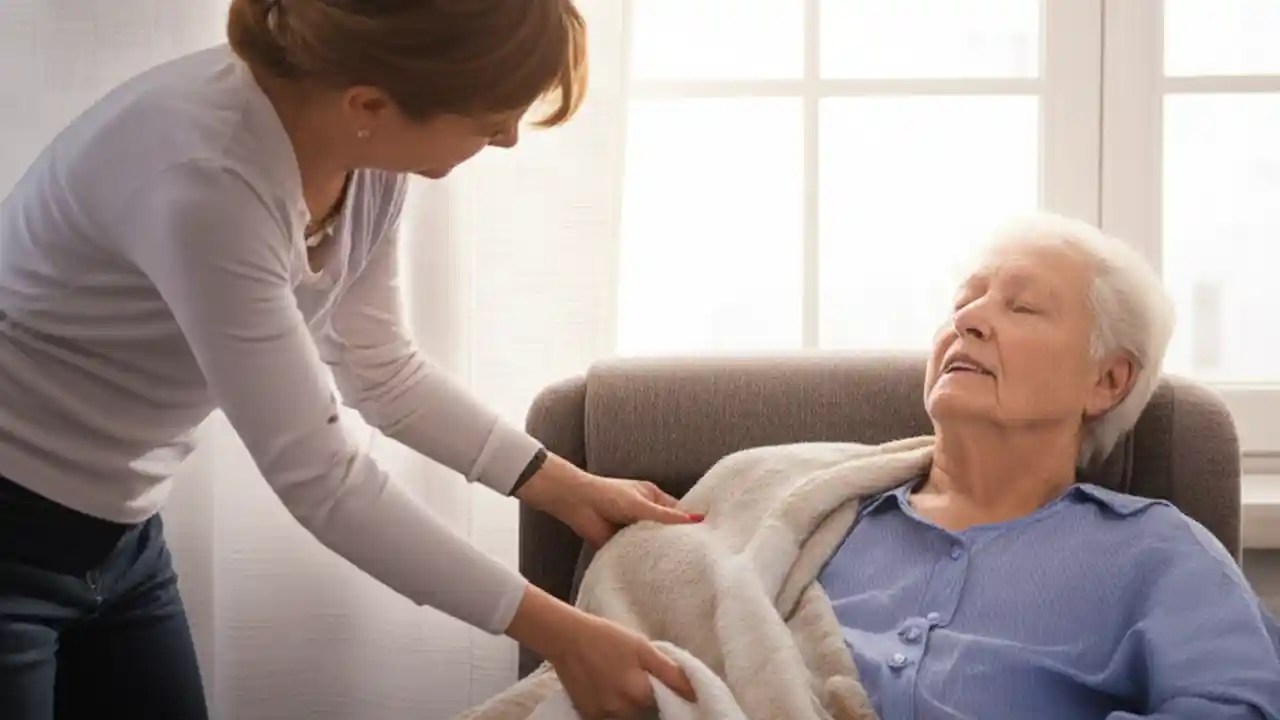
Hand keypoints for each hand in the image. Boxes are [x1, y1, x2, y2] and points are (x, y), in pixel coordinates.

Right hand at [506, 585, 696, 718]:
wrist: (566, 638)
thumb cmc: (607, 637)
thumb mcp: (643, 647)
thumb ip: (670, 672)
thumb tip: (694, 692)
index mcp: (638, 694)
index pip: (667, 708)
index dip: (672, 700)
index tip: (670, 692)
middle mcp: (621, 712)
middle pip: (649, 716)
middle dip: (654, 705)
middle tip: (645, 684)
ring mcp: (603, 717)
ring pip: (631, 719)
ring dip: (636, 709)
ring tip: (628, 686)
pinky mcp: (588, 717)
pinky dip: (618, 711)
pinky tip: (613, 692)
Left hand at [516, 453, 701, 547]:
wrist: (576, 503)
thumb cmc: (609, 495)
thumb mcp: (642, 505)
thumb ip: (668, 517)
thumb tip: (698, 520)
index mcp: (652, 497)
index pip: (677, 512)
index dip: (689, 523)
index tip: (706, 536)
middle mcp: (644, 513)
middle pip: (665, 529)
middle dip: (675, 540)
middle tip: (696, 555)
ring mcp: (632, 528)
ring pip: (651, 542)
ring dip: (658, 550)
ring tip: (680, 565)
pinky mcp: (621, 543)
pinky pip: (636, 552)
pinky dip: (642, 559)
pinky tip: (655, 569)